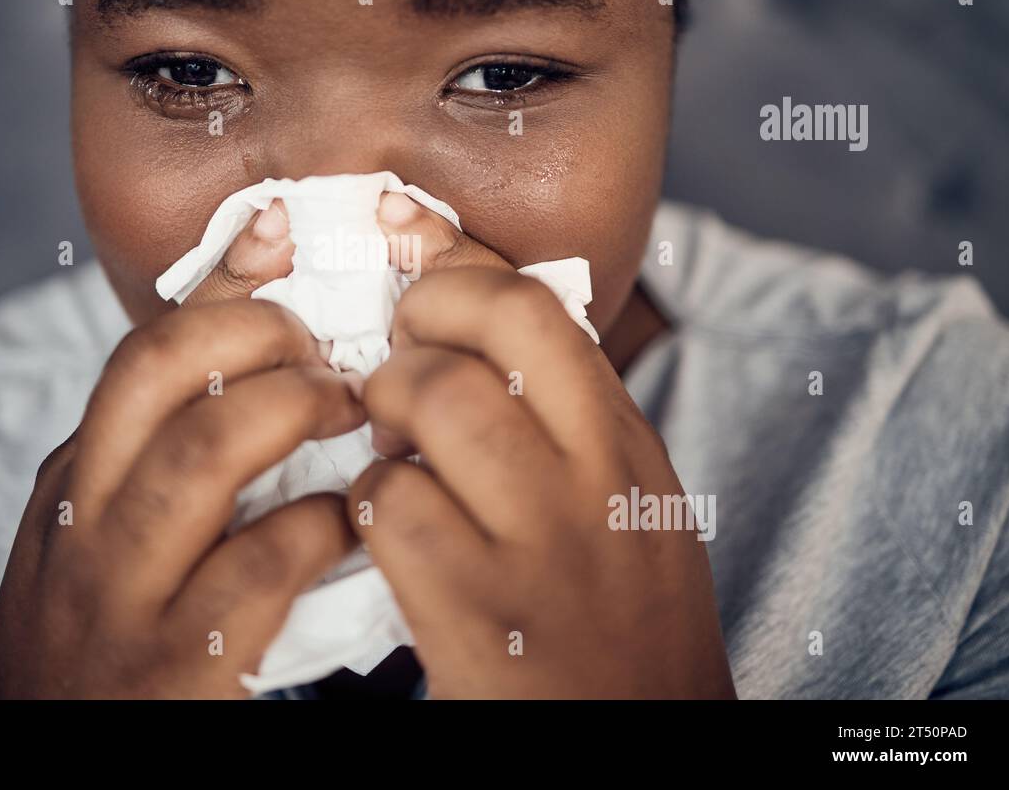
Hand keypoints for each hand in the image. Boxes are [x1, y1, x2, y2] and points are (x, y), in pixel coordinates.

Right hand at [0, 208, 364, 697]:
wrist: (37, 766)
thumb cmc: (94, 642)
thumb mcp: (97, 538)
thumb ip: (154, 465)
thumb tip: (253, 378)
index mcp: (75, 476)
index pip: (144, 351)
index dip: (223, 287)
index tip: (281, 234)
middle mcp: (87, 518)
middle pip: (159, 373)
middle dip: (256, 333)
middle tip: (325, 349)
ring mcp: (124, 590)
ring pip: (204, 454)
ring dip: (292, 411)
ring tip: (348, 411)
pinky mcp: (175, 664)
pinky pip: (258, 569)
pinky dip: (319, 527)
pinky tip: (347, 522)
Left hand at [351, 266, 734, 698]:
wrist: (642, 739)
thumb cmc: (617, 618)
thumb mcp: (623, 502)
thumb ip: (563, 417)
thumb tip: (466, 326)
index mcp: (626, 442)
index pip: (538, 304)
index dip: (453, 270)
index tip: (408, 270)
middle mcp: (596, 478)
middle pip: (485, 331)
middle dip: (413, 334)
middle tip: (395, 377)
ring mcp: (540, 544)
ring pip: (433, 400)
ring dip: (383, 417)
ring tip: (391, 454)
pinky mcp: (478, 611)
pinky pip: (388, 503)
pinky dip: (365, 503)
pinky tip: (385, 531)